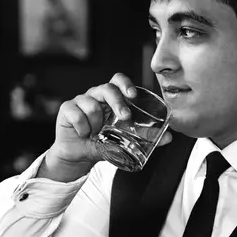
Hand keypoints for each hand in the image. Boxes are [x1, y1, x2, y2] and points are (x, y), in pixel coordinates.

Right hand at [53, 72, 171, 165]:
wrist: (79, 156)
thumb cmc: (102, 143)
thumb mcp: (125, 140)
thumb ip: (146, 137)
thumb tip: (170, 137)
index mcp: (110, 99)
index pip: (117, 80)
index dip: (125, 84)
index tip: (133, 95)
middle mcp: (96, 96)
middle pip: (106, 88)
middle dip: (117, 102)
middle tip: (125, 118)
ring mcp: (80, 101)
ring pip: (91, 104)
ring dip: (96, 123)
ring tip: (96, 133)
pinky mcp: (66, 109)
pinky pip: (75, 113)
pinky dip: (82, 127)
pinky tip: (84, 134)